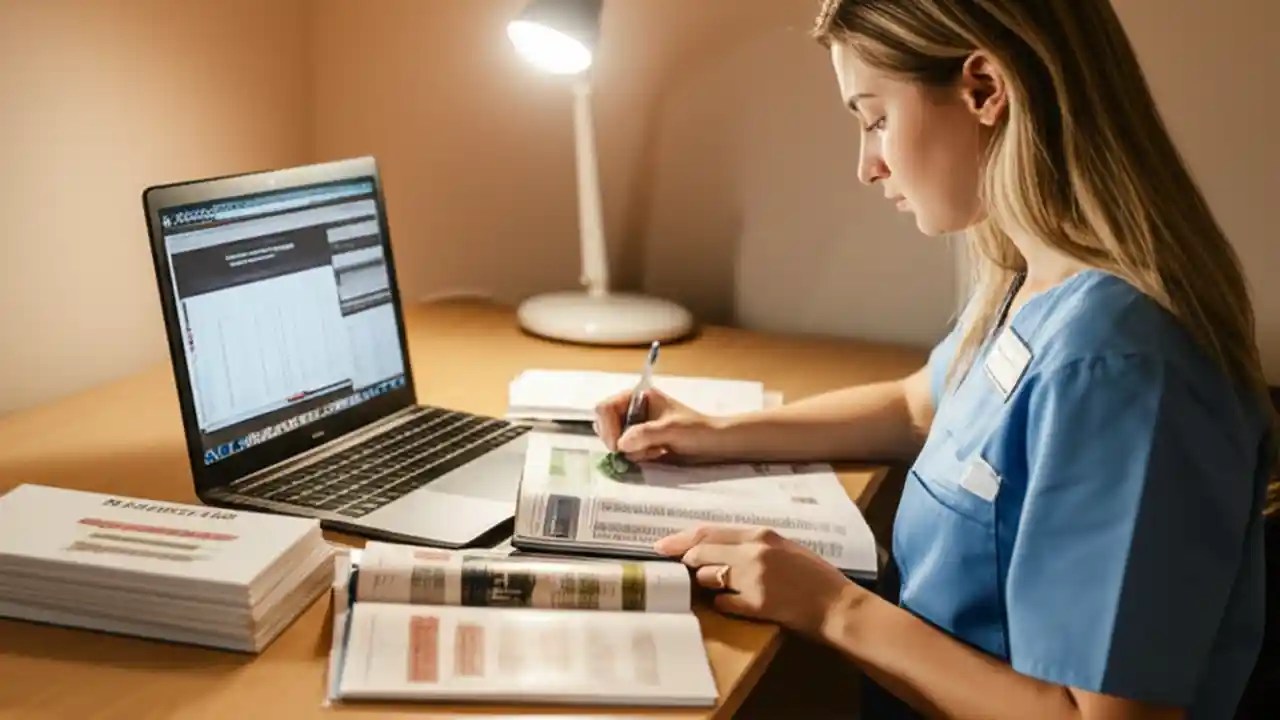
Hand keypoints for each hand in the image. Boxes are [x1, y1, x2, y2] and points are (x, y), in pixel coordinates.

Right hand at [593, 388, 727, 462]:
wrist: (715, 444)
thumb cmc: (697, 430)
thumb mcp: (671, 429)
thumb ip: (645, 434)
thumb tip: (621, 444)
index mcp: (638, 396)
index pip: (605, 408)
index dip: (607, 428)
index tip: (617, 447)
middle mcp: (633, 409)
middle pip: (605, 425)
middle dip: (619, 441)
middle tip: (639, 450)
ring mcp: (636, 426)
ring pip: (615, 441)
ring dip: (632, 451)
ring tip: (655, 451)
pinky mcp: (641, 442)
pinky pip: (626, 451)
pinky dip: (638, 456)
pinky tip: (657, 454)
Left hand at [654, 525, 862, 638]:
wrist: (839, 605)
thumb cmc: (815, 576)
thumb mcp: (784, 548)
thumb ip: (752, 545)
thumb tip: (718, 548)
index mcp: (761, 534)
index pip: (709, 532)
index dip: (680, 539)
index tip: (660, 545)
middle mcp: (754, 552)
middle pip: (701, 552)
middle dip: (686, 562)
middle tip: (679, 570)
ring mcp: (754, 579)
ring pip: (709, 578)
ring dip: (706, 585)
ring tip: (718, 588)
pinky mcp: (757, 605)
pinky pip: (723, 604)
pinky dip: (723, 605)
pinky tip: (734, 605)